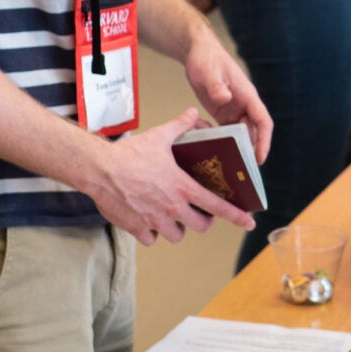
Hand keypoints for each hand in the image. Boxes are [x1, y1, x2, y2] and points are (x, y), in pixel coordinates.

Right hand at [90, 107, 255, 245]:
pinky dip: (151, 233)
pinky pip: (151, 239)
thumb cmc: (130, 153)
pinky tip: (148, 220)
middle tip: (197, 212)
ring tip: (171, 215)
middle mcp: (173, 207)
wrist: (101, 169)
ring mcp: (155, 220)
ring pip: (177, 235)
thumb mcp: (160, 137)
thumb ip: (180, 126)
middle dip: (202, 221)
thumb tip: (193, 112)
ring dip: (177, 228)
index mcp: (183, 188)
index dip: (237, 216)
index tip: (249, 222)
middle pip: (200, 226)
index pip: (218, 206)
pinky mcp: (137, 228)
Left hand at [183, 29, 273, 163]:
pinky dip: (224, 142)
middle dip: (251, 151)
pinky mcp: (222, 112)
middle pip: (254, 132)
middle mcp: (244, 105)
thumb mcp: (209, 72)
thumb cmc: (207, 59)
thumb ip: (216, 86)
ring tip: (230, 169)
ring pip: (241, 134)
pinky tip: (214, 153)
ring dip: (237, 149)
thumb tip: (225, 99)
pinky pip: (227, 131)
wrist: (198, 52)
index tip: (260, 158)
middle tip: (243, 173)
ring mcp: (234, 109)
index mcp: (247, 95)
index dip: (265, 140)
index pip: (263, 121)